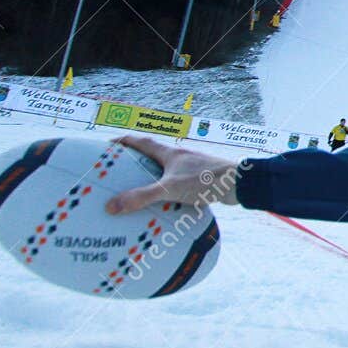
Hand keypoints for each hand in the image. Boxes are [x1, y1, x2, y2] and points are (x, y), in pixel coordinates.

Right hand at [103, 135, 240, 213]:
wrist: (240, 183)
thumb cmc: (206, 180)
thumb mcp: (169, 188)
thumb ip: (141, 197)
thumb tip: (111, 206)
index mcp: (170, 153)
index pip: (141, 141)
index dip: (123, 142)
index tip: (107, 146)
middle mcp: (180, 157)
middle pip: (152, 155)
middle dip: (135, 161)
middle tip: (118, 172)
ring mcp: (192, 168)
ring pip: (166, 170)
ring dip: (152, 177)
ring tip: (138, 191)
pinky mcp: (201, 181)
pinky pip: (178, 184)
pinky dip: (168, 191)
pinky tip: (165, 205)